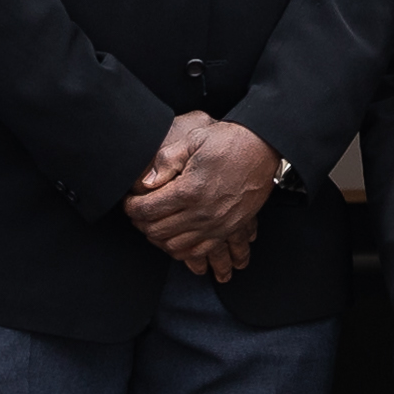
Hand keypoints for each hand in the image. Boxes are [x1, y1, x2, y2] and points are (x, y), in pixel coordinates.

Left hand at [128, 115, 278, 281]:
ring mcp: (217, 224)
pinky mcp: (228, 229)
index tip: (129, 202)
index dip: (131, 207)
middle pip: (157, 231)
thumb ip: (166, 161)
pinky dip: (183, 252)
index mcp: (190, 190)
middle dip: (141, 224)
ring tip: (153, 227)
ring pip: (175, 247)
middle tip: (138, 214)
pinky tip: (176, 241)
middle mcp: (202, 212)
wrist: (263, 148)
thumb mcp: (193, 140)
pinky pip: (199, 252)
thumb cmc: (229, 142)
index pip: (148, 209)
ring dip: (159, 239)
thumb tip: (146, 182)